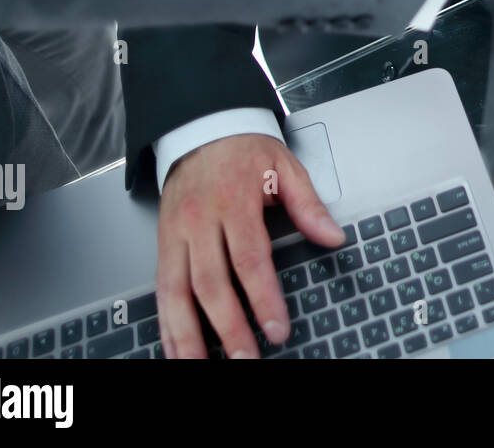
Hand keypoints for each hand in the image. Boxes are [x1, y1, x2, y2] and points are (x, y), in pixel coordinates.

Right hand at [156, 134, 344, 357]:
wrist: (201, 127)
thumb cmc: (244, 149)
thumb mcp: (284, 166)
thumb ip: (309, 205)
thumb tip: (333, 236)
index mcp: (233, 201)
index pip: (249, 259)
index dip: (263, 299)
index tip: (277, 328)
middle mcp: (199, 221)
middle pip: (211, 283)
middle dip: (228, 327)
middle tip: (246, 357)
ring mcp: (176, 234)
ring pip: (176, 292)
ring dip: (188, 335)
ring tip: (200, 366)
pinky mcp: (163, 244)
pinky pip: (160, 288)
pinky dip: (166, 323)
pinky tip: (175, 349)